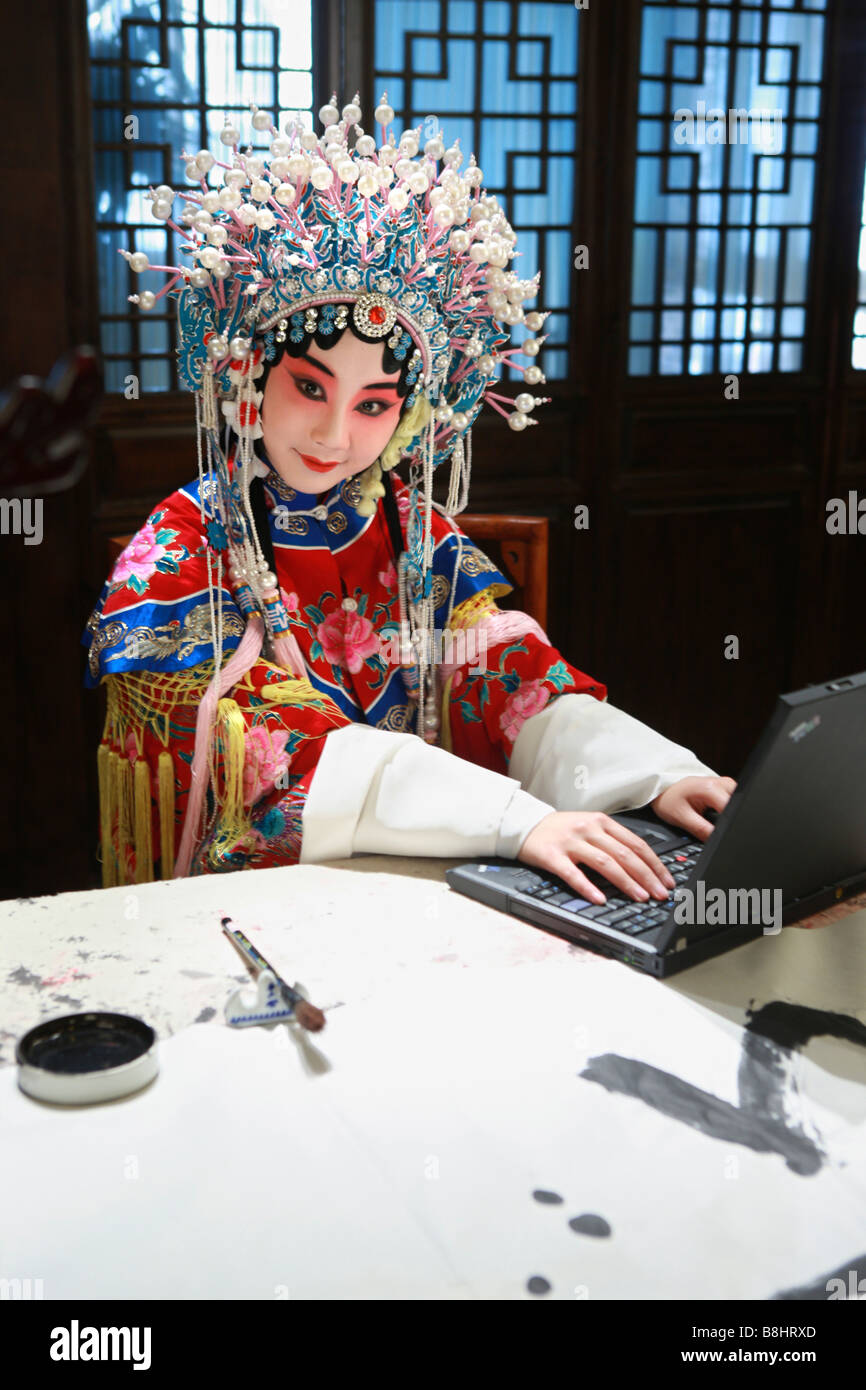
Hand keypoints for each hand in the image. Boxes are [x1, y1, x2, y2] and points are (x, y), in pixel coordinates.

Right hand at [517, 810, 675, 905]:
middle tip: (660, 894)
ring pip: (604, 863)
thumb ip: (612, 841)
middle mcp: (588, 829)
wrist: (524, 823)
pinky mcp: (552, 856)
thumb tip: (641, 865)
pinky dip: (588, 888)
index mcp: (601, 822)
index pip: (635, 844)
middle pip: (624, 854)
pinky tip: (600, 899)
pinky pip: (573, 874)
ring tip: (640, 897)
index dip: (654, 864)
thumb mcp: (589, 826)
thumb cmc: (560, 829)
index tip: (667, 881)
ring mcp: (570, 842)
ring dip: (626, 882)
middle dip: (647, 876)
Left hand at [650, 776, 736, 841]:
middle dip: (729, 820)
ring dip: (727, 815)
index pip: (731, 811)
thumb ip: (701, 830)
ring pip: (736, 804)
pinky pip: (732, 801)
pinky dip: (725, 810)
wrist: (664, 788)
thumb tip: (717, 841)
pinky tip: (713, 813)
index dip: (727, 826)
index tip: (718, 833)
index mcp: (711, 788)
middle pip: (737, 807)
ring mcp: (725, 784)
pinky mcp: (725, 787)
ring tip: (709, 817)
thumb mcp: (682, 817)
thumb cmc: (669, 799)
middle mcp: (721, 783)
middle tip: (710, 824)